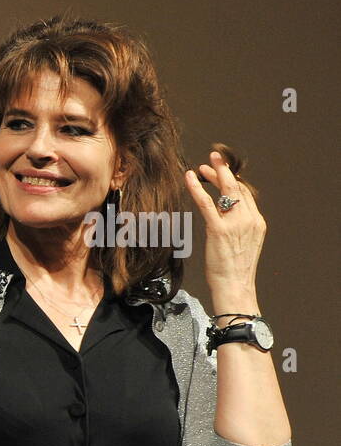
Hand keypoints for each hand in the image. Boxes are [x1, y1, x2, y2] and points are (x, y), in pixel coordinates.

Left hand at [185, 150, 265, 300]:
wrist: (235, 286)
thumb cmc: (234, 270)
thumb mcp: (242, 244)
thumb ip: (237, 227)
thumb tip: (223, 216)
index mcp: (256, 222)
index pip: (246, 194)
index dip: (233, 181)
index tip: (221, 173)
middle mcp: (249, 219)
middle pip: (237, 188)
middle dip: (224, 171)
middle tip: (214, 159)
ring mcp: (236, 224)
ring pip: (225, 191)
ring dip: (213, 176)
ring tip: (201, 167)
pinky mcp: (219, 230)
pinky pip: (207, 204)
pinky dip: (197, 188)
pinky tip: (189, 178)